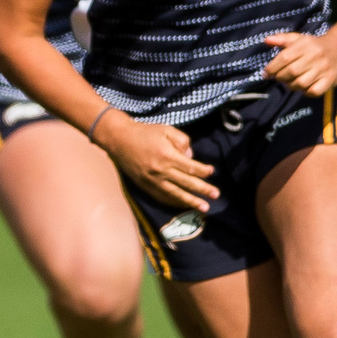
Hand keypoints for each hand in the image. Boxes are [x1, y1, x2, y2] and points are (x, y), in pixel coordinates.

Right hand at [95, 114, 219, 210]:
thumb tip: (191, 157)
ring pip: (175, 194)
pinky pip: (162, 197)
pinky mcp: (145, 186)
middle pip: (186, 183)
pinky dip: (174, 202)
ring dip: (191, 201)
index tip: (212, 172)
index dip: (203, 171)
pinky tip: (183, 205)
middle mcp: (161, 171)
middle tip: (216, 196)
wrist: (119, 140)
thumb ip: (182, 141)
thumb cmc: (145, 132)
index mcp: (167, 155)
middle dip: (203, 190)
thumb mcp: (166, 129)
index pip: (191, 167)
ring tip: (204, 208)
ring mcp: (152, 181)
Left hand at [263, 30, 336, 95]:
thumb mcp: (299, 38)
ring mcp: (324, 69)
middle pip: (291, 72)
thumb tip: (266, 40)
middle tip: (278, 78)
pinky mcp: (330, 80)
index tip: (266, 73)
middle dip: (280, 77)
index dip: (272, 67)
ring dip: (291, 86)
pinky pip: (313, 92)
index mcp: (305, 44)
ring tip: (289, 82)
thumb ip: (282, 39)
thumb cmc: (314, 45)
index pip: (284, 57)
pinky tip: (303, 87)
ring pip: (301, 83)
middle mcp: (315, 56)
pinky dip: (305, 92)